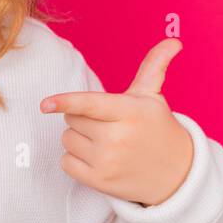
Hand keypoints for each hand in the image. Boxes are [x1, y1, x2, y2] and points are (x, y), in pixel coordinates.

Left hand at [39, 38, 192, 206]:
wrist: (177, 174)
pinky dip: (75, 159)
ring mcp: (108, 161)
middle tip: (106, 123)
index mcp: (129, 112)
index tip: (44, 104)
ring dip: (78, 138)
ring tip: (104, 141)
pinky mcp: (99, 181)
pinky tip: (97, 158)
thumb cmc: (158, 128)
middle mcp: (118, 138)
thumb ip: (154, 66)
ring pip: (66, 139)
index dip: (65, 101)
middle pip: (71, 118)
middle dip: (82, 117)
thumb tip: (174, 41)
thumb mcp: (154, 97)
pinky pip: (66, 162)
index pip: (90, 104)